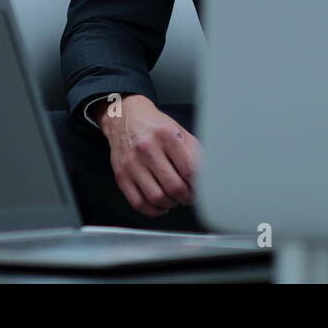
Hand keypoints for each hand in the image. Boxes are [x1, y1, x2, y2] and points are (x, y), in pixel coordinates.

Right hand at [98, 94, 199, 216]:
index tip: (201, 189)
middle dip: (187, 197)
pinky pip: (138, 203)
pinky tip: (160, 205)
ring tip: (175, 198)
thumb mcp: (179, 131)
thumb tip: (207, 176)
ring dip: (171, 204)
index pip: (190, 170)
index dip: (199, 185)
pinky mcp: (121, 175)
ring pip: (156, 198)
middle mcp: (147, 148)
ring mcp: (132, 163)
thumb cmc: (154, 126)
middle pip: (174, 186)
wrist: (124, 117)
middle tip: (190, 196)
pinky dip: (153, 210)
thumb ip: (194, 152)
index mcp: (166, 136)